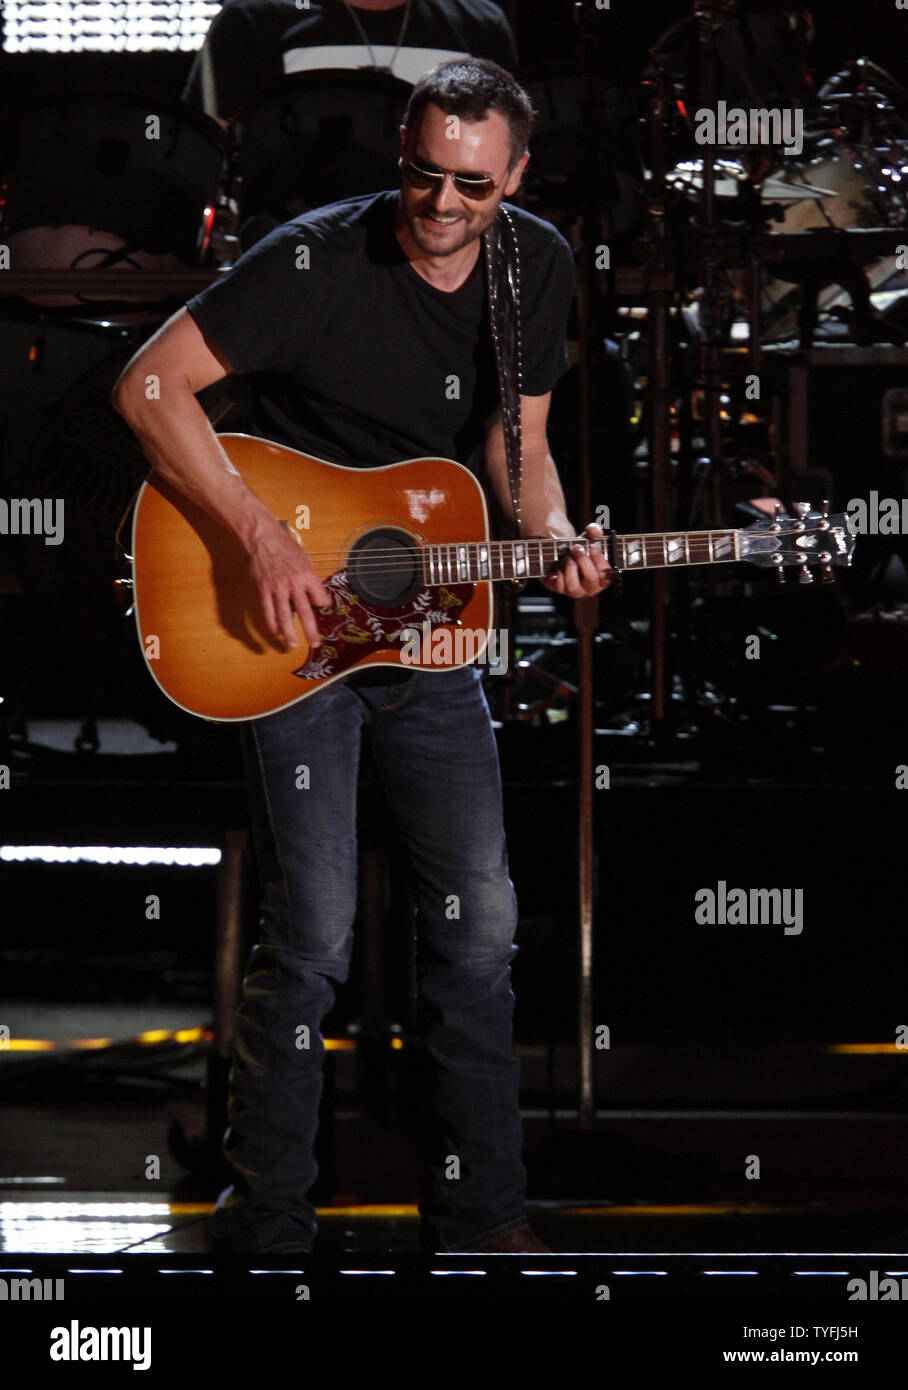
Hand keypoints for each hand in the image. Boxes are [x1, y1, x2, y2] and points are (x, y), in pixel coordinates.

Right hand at [247, 521, 331, 649]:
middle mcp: (294, 584)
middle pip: (305, 612)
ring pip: (284, 615)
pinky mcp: (263, 589)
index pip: (319, 597)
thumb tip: (319, 595)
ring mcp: (277, 588)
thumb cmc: (284, 546)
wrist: (263, 537)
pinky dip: (272, 622)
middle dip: (311, 631)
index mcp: (307, 575)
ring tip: (293, 645)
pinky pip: (268, 610)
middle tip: (315, 643)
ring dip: (289, 632)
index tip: (322, 607)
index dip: (322, 603)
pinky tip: (276, 631)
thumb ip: (310, 578)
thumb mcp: (304, 559)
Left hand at [542, 522, 612, 597]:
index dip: (599, 560)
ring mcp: (576, 591)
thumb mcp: (588, 538)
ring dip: (570, 566)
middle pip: (591, 579)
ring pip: (573, 586)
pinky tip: (561, 564)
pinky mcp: (560, 590)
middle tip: (577, 548)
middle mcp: (591, 588)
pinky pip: (559, 585)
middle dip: (583, 560)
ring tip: (568, 556)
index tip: (592, 547)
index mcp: (603, 579)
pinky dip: (559, 572)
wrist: (561, 554)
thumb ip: (594, 531)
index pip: (607, 575)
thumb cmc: (580, 550)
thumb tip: (595, 530)